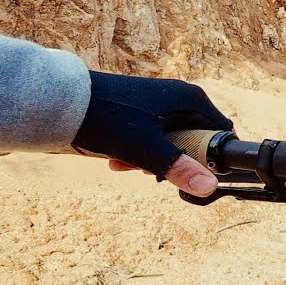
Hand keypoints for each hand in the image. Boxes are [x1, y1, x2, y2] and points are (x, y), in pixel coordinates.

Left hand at [72, 72, 232, 196]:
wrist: (63, 101)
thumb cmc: (106, 117)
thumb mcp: (145, 148)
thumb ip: (178, 167)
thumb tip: (209, 187)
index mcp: (191, 100)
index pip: (222, 132)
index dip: (213, 156)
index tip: (193, 172)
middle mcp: (180, 97)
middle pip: (197, 139)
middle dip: (177, 161)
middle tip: (151, 173)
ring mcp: (161, 101)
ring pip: (173, 140)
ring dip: (154, 159)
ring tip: (128, 166)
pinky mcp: (143, 108)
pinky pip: (155, 135)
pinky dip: (141, 150)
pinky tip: (118, 159)